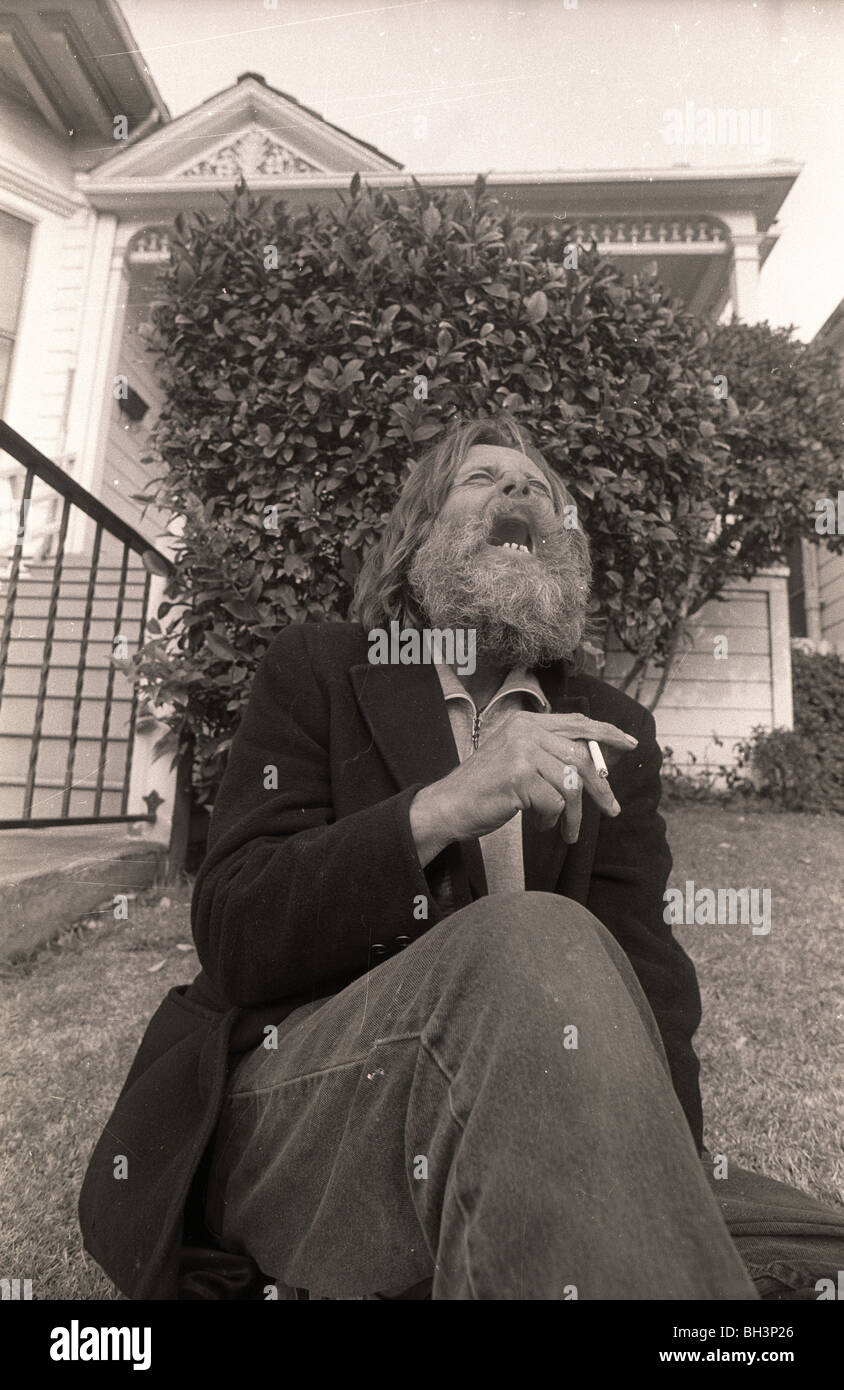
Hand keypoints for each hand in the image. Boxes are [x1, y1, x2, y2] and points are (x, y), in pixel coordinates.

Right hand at [410, 711, 637, 865]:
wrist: (449, 806)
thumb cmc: (486, 789)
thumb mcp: (517, 759)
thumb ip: (548, 752)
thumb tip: (594, 762)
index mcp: (527, 722)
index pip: (577, 723)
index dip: (607, 734)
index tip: (630, 743)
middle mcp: (525, 731)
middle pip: (581, 757)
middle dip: (600, 787)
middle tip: (612, 808)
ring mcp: (522, 752)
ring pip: (570, 784)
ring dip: (574, 814)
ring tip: (568, 831)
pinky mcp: (519, 777)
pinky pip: (555, 803)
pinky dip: (551, 820)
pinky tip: (540, 825)